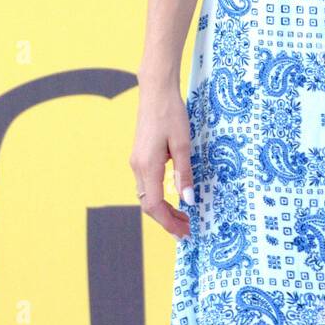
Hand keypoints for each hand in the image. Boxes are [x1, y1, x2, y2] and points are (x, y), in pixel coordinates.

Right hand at [129, 79, 195, 239]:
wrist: (155, 91)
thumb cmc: (171, 114)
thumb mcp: (183, 144)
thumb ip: (184, 173)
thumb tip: (188, 201)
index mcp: (148, 166)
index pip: (155, 206)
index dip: (168, 223)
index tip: (184, 233)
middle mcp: (138, 167)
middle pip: (149, 205)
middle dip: (167, 220)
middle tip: (187, 229)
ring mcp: (136, 161)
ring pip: (147, 195)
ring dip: (163, 209)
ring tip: (183, 216)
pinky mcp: (139, 156)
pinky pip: (147, 184)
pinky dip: (159, 196)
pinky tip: (172, 197)